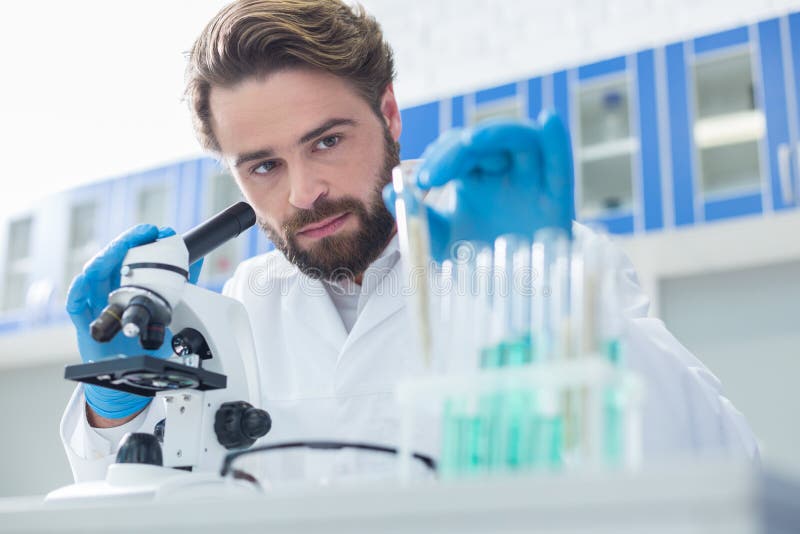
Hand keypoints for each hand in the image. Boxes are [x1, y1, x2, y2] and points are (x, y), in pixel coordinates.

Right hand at [66, 224, 202, 418]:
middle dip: (127, 242)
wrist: (132, 366)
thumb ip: (179, 283)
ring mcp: (95, 301)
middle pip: (111, 258)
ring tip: (119, 250)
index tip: (156, 231)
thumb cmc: (144, 336)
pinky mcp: (84, 320)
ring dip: (105, 258)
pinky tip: (86, 278)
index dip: (140, 240)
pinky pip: (76, 302)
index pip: (130, 254)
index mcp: (127, 281)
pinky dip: (79, 288)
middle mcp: (109, 287)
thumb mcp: (167, 306)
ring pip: (92, 274)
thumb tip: (195, 260)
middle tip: (144, 233)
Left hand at [384, 111, 573, 261]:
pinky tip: (548, 120)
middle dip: (455, 150)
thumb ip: (419, 217)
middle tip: (431, 177)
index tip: (419, 181)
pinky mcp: (558, 199)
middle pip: (486, 139)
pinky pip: (560, 163)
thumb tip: (391, 191)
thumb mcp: (441, 241)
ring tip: (468, 144)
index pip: (459, 148)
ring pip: (522, 139)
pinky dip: (556, 139)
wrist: (508, 295)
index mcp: (477, 176)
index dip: (439, 156)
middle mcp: (506, 172)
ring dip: (495, 133)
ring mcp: (533, 182)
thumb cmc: (477, 262)